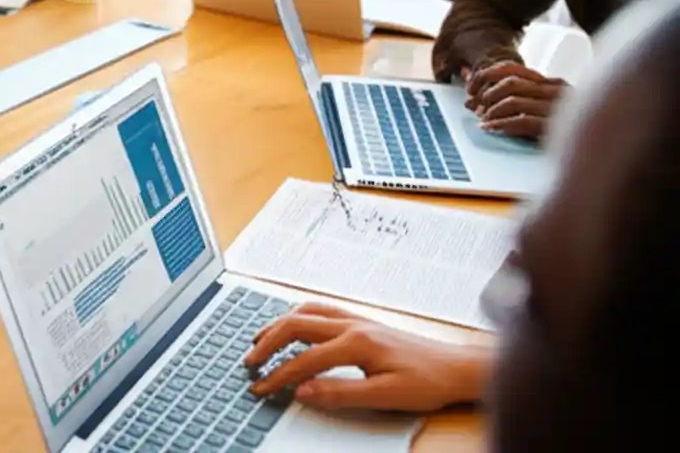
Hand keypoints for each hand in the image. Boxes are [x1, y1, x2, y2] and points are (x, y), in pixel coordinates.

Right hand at [243, 303, 488, 411]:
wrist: (457, 367)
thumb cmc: (428, 382)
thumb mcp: (385, 396)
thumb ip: (340, 392)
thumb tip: (303, 390)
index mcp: (356, 343)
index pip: (304, 361)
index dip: (278, 376)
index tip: (260, 389)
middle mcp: (352, 325)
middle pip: (296, 325)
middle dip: (267, 344)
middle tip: (249, 363)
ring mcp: (356, 320)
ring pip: (305, 312)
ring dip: (278, 325)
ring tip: (259, 341)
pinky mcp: (361, 322)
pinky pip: (320, 309)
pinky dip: (297, 316)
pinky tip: (291, 324)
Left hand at [464, 62, 568, 138]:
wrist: (602, 152)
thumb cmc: (571, 133)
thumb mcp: (546, 111)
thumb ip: (518, 102)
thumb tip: (474, 103)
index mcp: (553, 84)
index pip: (511, 69)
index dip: (484, 76)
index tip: (470, 89)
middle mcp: (556, 91)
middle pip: (509, 82)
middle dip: (486, 95)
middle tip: (475, 108)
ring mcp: (558, 108)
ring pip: (513, 98)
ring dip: (491, 110)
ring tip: (483, 120)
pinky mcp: (556, 127)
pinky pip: (521, 120)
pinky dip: (500, 124)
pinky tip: (490, 129)